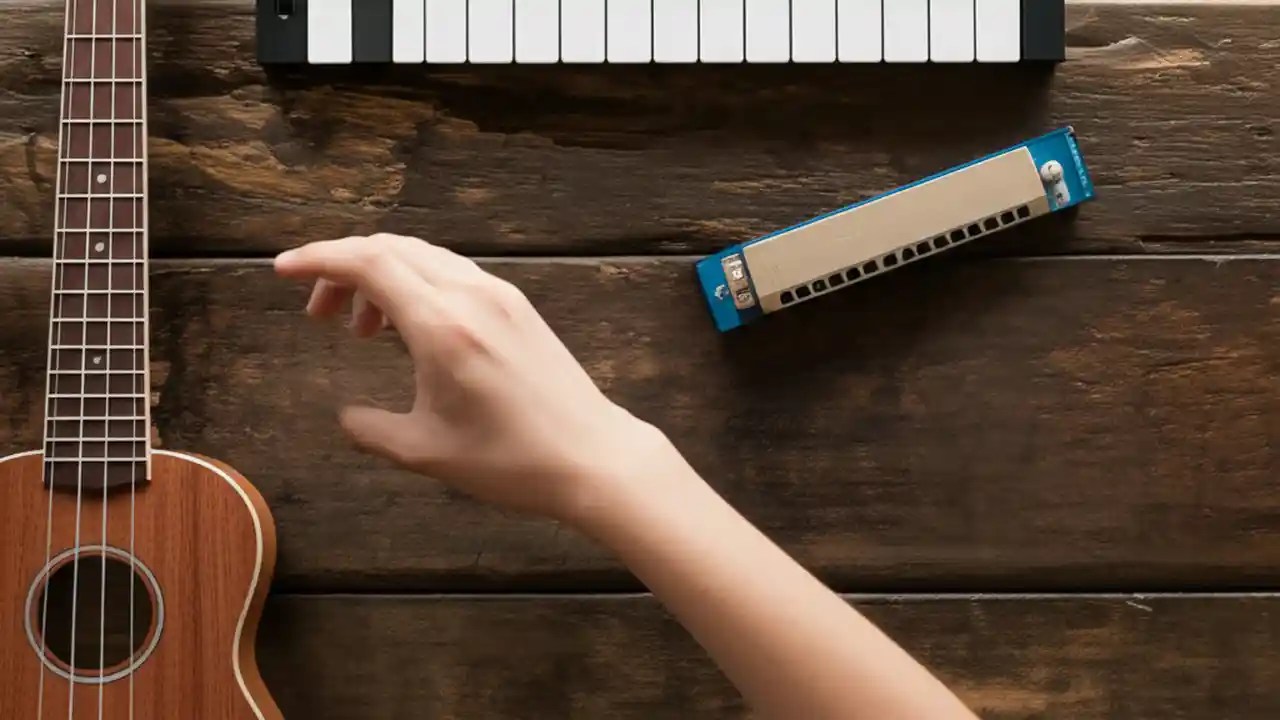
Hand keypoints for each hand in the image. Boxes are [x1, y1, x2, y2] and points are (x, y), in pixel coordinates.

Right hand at [273, 233, 665, 522]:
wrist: (592, 457)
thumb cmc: (513, 461)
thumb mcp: (426, 452)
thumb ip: (371, 429)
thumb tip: (346, 416)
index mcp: (443, 326)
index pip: (368, 262)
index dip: (318, 260)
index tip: (282, 271)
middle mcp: (471, 296)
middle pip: (391, 249)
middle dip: (342, 270)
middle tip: (317, 314)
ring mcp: (499, 296)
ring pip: (422, 259)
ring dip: (380, 279)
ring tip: (360, 331)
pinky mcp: (517, 307)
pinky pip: (452, 274)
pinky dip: (416, 286)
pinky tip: (406, 329)